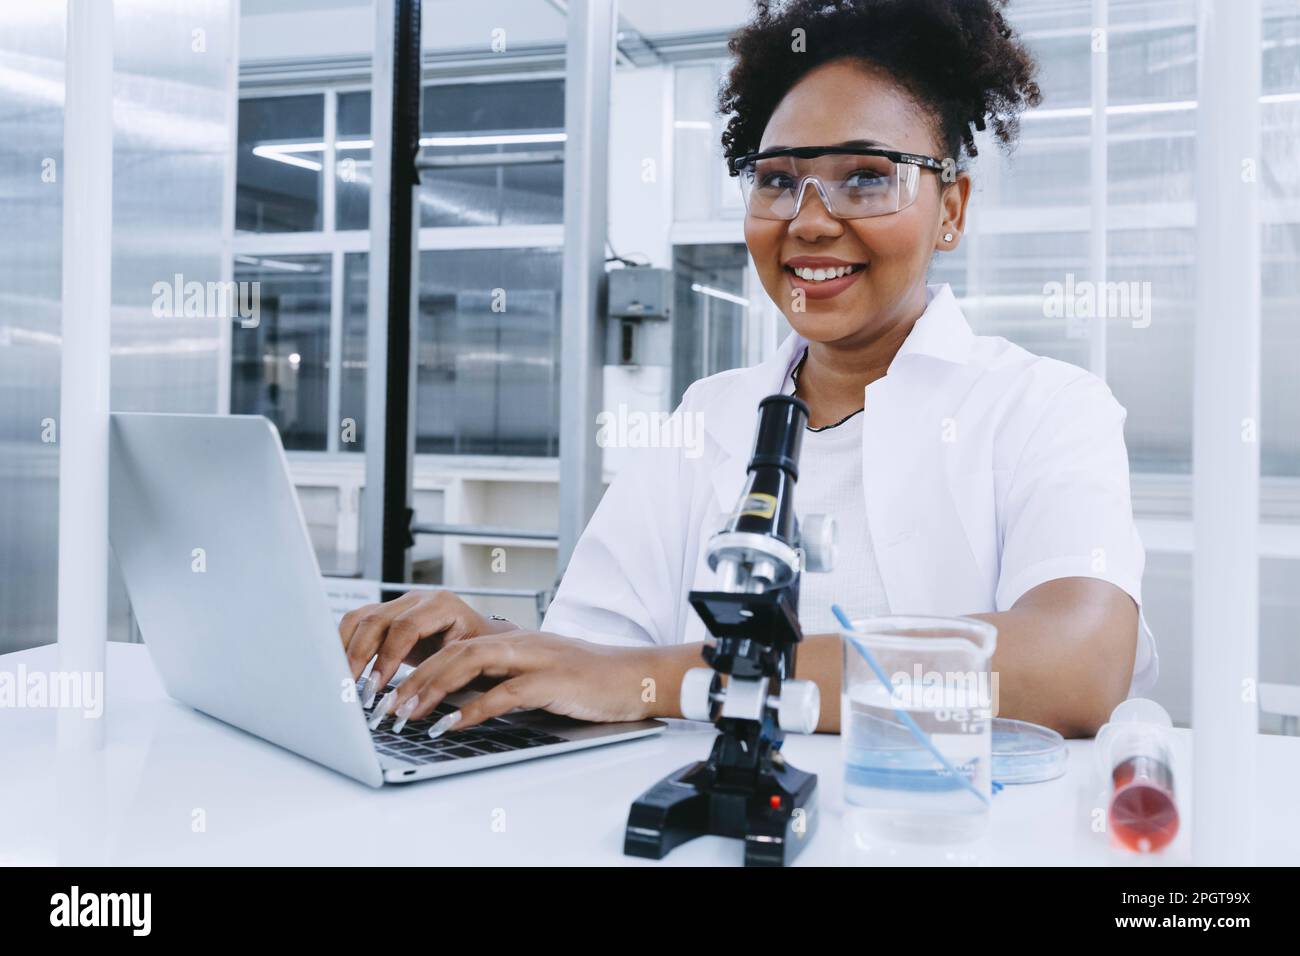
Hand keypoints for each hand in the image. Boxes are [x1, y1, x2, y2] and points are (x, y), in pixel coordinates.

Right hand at [339, 589, 515, 696]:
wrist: (483, 639)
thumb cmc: (480, 652)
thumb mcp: (466, 661)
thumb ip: (438, 674)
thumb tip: (409, 702)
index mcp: (442, 605)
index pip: (405, 627)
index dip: (387, 657)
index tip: (376, 686)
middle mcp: (418, 599)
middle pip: (376, 619)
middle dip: (359, 656)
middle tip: (349, 686)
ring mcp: (400, 603)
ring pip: (361, 618)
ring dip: (346, 649)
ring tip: (340, 679)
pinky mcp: (387, 613)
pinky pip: (358, 622)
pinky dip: (346, 643)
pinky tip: (342, 667)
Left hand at [371, 631, 656, 733]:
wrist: (637, 676)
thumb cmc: (588, 680)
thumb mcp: (537, 674)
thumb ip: (501, 680)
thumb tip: (457, 700)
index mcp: (513, 639)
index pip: (453, 644)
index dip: (418, 664)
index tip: (391, 690)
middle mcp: (520, 642)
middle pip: (454, 650)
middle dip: (414, 677)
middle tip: (387, 706)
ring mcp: (537, 658)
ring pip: (472, 662)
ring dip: (435, 688)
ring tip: (409, 712)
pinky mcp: (554, 679)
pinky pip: (507, 691)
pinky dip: (476, 708)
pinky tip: (454, 724)